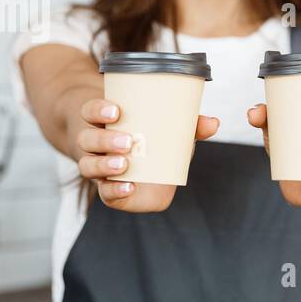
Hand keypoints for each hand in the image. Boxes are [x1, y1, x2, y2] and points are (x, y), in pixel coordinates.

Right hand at [76, 98, 218, 211]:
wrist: (140, 170)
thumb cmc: (152, 140)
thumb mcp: (169, 130)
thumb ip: (191, 127)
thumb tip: (213, 123)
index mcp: (104, 122)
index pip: (90, 111)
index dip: (97, 110)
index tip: (116, 111)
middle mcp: (94, 145)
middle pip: (87, 139)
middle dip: (105, 140)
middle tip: (128, 141)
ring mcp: (97, 168)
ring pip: (88, 166)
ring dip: (104, 165)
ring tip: (124, 164)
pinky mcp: (108, 190)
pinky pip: (104, 192)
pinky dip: (114, 190)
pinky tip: (128, 187)